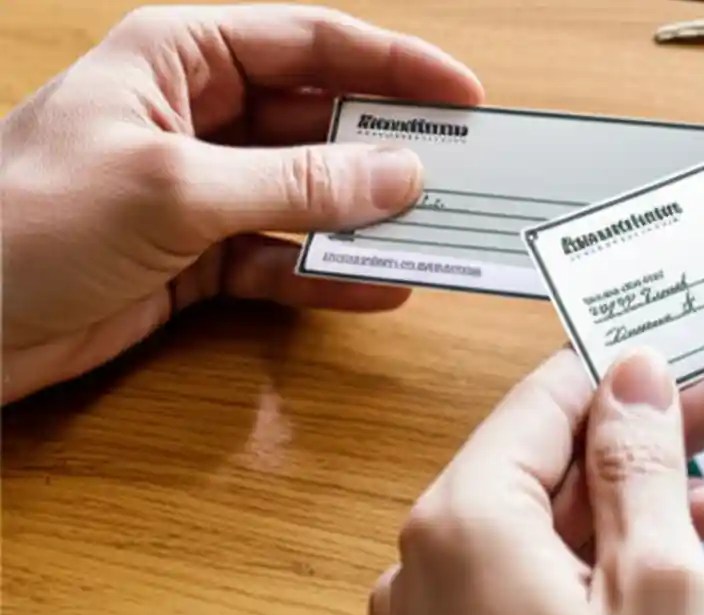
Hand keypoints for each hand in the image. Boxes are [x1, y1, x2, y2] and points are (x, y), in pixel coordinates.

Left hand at [0, 4, 483, 403]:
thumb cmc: (25, 222)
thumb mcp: (175, 189)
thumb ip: (296, 183)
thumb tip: (399, 175)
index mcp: (181, 58)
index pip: (310, 43)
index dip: (393, 65)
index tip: (464, 96)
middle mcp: (198, 115)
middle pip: (320, 119)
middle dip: (389, 148)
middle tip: (465, 173)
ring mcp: (201, 189)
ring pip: (309, 194)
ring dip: (366, 217)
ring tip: (436, 233)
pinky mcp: (198, 257)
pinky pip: (283, 258)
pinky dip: (327, 274)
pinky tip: (379, 287)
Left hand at [369, 347, 703, 614]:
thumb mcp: (660, 588)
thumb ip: (641, 467)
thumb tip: (634, 381)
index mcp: (461, 527)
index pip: (549, 400)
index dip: (635, 375)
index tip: (696, 364)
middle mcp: (426, 569)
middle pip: (547, 463)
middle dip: (642, 440)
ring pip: (540, 526)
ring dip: (625, 505)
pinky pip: (525, 585)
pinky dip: (591, 565)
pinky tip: (653, 562)